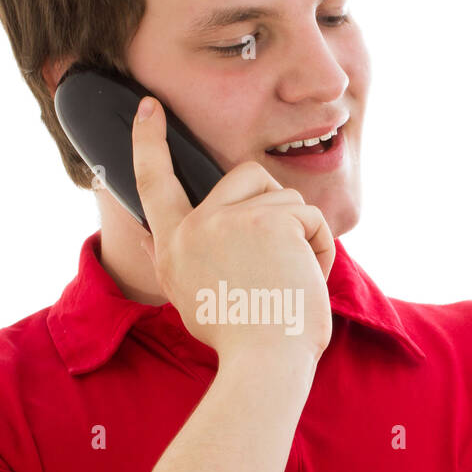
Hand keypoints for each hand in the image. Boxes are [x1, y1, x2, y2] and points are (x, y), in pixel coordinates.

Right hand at [132, 95, 334, 366]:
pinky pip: (310, 218)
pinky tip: (308, 279)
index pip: (153, 182)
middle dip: (274, 205)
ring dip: (303, 237)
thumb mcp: (188, 301)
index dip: (149, 141)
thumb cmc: (241, 343)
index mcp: (172, 249)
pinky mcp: (268, 220)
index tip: (149, 106)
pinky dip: (321, 248)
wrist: (265, 365)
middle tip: (283, 257)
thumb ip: (174, 262)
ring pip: (285, 199)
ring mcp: (229, 220)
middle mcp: (194, 228)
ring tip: (294, 281)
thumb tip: (149, 235)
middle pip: (245, 176)